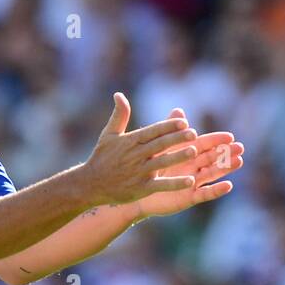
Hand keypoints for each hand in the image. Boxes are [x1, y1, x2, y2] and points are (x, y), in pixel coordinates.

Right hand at [82, 92, 197, 206]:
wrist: (90, 185)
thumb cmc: (101, 158)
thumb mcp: (109, 135)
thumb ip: (119, 115)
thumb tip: (118, 94)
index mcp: (130, 142)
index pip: (152, 131)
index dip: (168, 126)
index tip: (183, 122)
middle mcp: (135, 156)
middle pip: (159, 145)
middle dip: (177, 139)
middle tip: (194, 134)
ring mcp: (138, 173)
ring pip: (161, 163)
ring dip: (178, 157)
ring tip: (194, 152)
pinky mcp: (140, 189)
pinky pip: (160, 186)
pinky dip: (175, 184)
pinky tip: (190, 181)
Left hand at [129, 108, 243, 221]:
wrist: (136, 191)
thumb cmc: (148, 167)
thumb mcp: (159, 148)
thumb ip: (169, 130)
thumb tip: (178, 110)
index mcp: (186, 153)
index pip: (204, 144)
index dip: (217, 141)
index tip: (230, 136)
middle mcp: (192, 167)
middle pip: (213, 158)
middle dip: (226, 153)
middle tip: (240, 148)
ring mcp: (192, 182)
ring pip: (212, 174)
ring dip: (226, 168)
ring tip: (239, 161)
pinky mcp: (189, 197)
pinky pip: (205, 194)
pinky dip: (216, 190)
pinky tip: (229, 185)